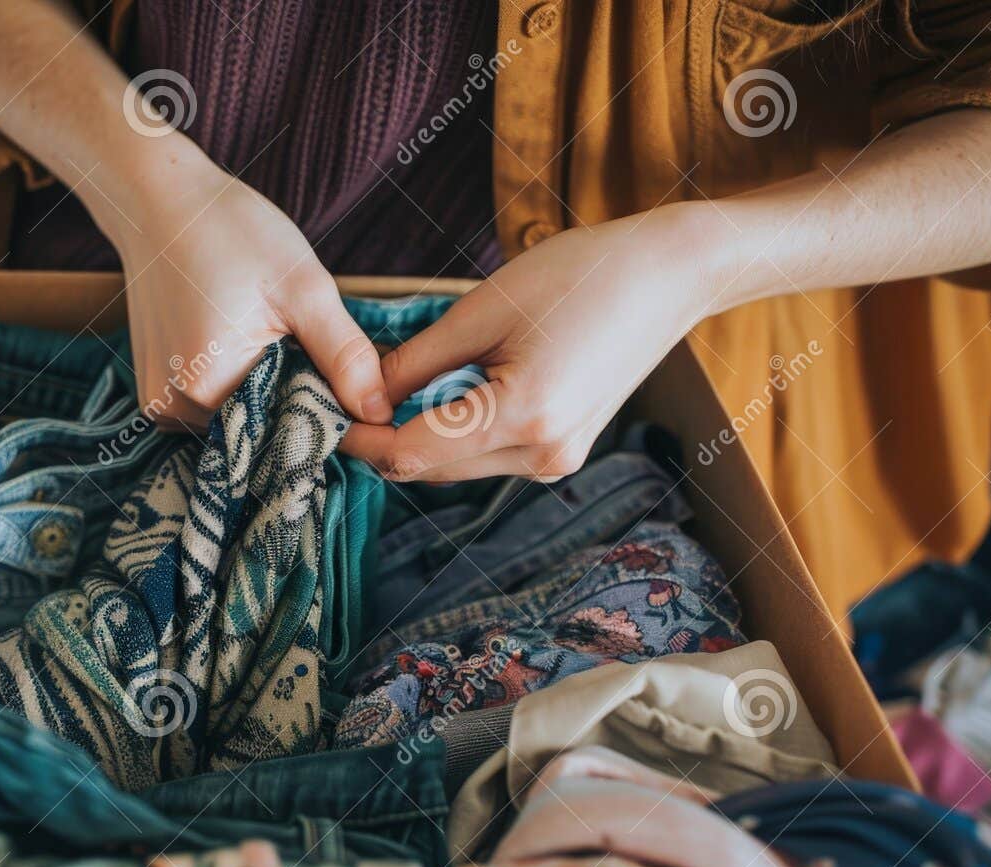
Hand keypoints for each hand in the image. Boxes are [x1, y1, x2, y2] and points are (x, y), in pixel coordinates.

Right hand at [99, 147, 387, 429]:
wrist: (160, 201)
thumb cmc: (231, 232)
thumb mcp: (303, 289)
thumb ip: (344, 357)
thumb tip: (380, 415)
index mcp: (208, 389)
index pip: (289, 429)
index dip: (324, 405)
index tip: (329, 357)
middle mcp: (175, 410)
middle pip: (263, 428)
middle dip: (294, 393)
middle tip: (292, 330)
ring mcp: (161, 404)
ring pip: (241, 418)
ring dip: (266, 388)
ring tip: (257, 328)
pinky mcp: (158, 393)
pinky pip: (215, 406)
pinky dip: (239, 383)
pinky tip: (236, 336)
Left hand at [340, 203, 731, 480]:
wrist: (669, 276)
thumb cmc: (580, 275)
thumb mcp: (483, 309)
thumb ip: (417, 362)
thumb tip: (364, 394)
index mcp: (524, 416)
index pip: (412, 451)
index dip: (360, 438)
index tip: (321, 414)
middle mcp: (544, 455)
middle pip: (431, 468)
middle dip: (384, 440)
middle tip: (341, 401)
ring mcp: (558, 461)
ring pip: (458, 466)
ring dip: (419, 437)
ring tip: (386, 393)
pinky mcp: (563, 451)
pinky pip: (488, 454)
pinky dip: (456, 432)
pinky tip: (441, 393)